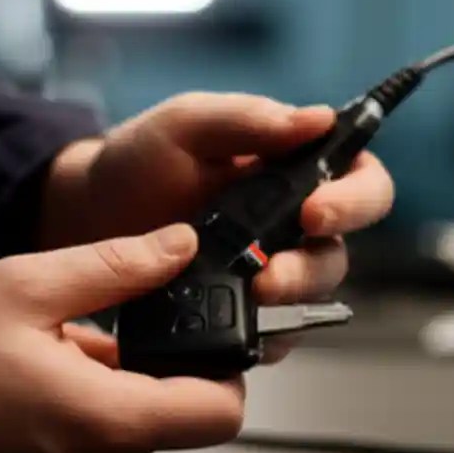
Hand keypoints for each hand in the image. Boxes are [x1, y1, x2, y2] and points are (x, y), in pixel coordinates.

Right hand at [0, 224, 239, 452]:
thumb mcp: (26, 286)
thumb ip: (118, 266)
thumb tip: (183, 244)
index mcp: (108, 423)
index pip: (222, 413)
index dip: (229, 368)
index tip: (205, 329)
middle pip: (180, 420)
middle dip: (162, 368)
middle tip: (113, 324)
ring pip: (136, 434)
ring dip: (118, 388)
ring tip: (60, 348)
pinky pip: (97, 452)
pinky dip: (88, 414)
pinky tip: (38, 379)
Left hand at [38, 93, 393, 358]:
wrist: (90, 215)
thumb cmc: (143, 160)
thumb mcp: (187, 123)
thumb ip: (247, 117)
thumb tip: (317, 118)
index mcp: (299, 171)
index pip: (363, 184)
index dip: (355, 201)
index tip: (315, 211)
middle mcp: (297, 226)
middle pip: (340, 252)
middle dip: (311, 267)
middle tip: (272, 272)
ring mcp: (274, 273)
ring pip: (311, 299)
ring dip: (287, 301)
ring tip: (248, 295)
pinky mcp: (249, 315)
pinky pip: (273, 335)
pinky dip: (259, 334)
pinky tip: (233, 326)